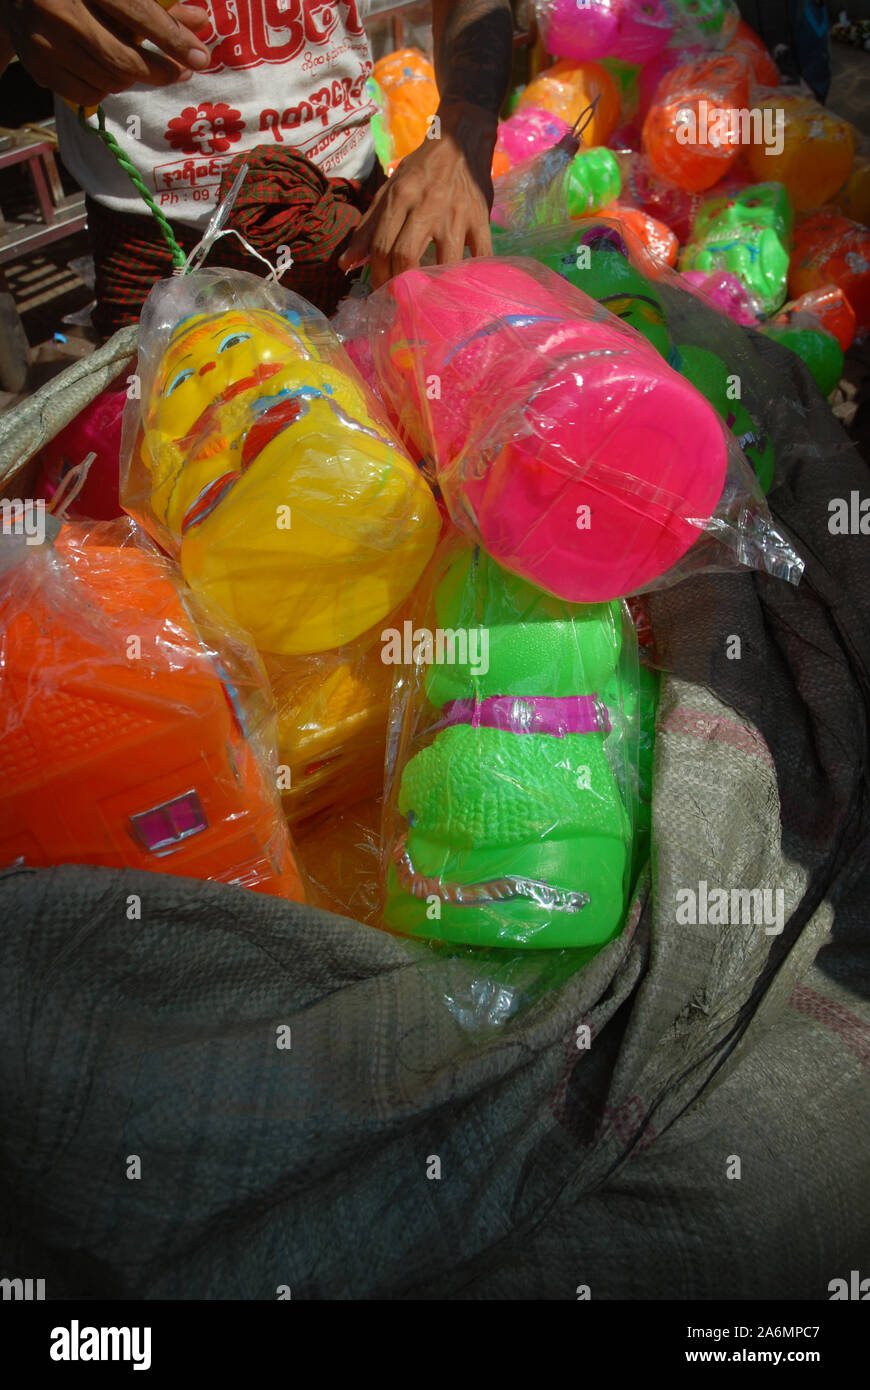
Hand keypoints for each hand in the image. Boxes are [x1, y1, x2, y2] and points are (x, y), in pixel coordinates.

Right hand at [0, 0, 210, 106]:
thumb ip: (157, 5)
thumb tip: (200, 23)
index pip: (136, 12)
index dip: (172, 38)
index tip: (200, 57)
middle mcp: (59, 9)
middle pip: (125, 59)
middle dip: (161, 70)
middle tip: (181, 71)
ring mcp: (45, 41)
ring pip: (110, 80)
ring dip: (134, 77)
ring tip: (142, 64)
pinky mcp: (39, 66)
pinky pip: (90, 95)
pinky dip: (108, 87)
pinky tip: (109, 70)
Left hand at [338, 102, 496, 286]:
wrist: (461, 140)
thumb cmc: (420, 170)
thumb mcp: (389, 190)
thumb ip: (366, 228)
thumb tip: (345, 264)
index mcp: (400, 197)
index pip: (382, 247)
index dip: (378, 276)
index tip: (381, 292)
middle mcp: (426, 206)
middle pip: (406, 256)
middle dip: (400, 285)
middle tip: (401, 300)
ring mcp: (456, 214)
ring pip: (445, 262)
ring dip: (436, 287)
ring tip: (430, 300)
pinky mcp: (481, 218)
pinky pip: (481, 255)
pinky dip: (473, 276)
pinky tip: (463, 288)